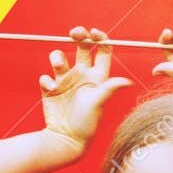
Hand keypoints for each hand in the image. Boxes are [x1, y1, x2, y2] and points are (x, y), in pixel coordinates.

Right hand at [39, 26, 130, 148]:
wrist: (65, 140)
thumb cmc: (86, 124)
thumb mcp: (98, 103)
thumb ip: (108, 89)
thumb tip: (127, 81)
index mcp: (98, 77)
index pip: (102, 51)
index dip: (100, 39)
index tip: (93, 33)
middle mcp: (83, 76)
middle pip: (82, 47)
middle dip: (78, 36)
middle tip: (74, 32)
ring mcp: (66, 81)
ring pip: (60, 58)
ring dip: (57, 56)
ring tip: (58, 64)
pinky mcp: (51, 90)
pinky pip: (46, 77)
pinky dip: (46, 79)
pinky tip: (50, 88)